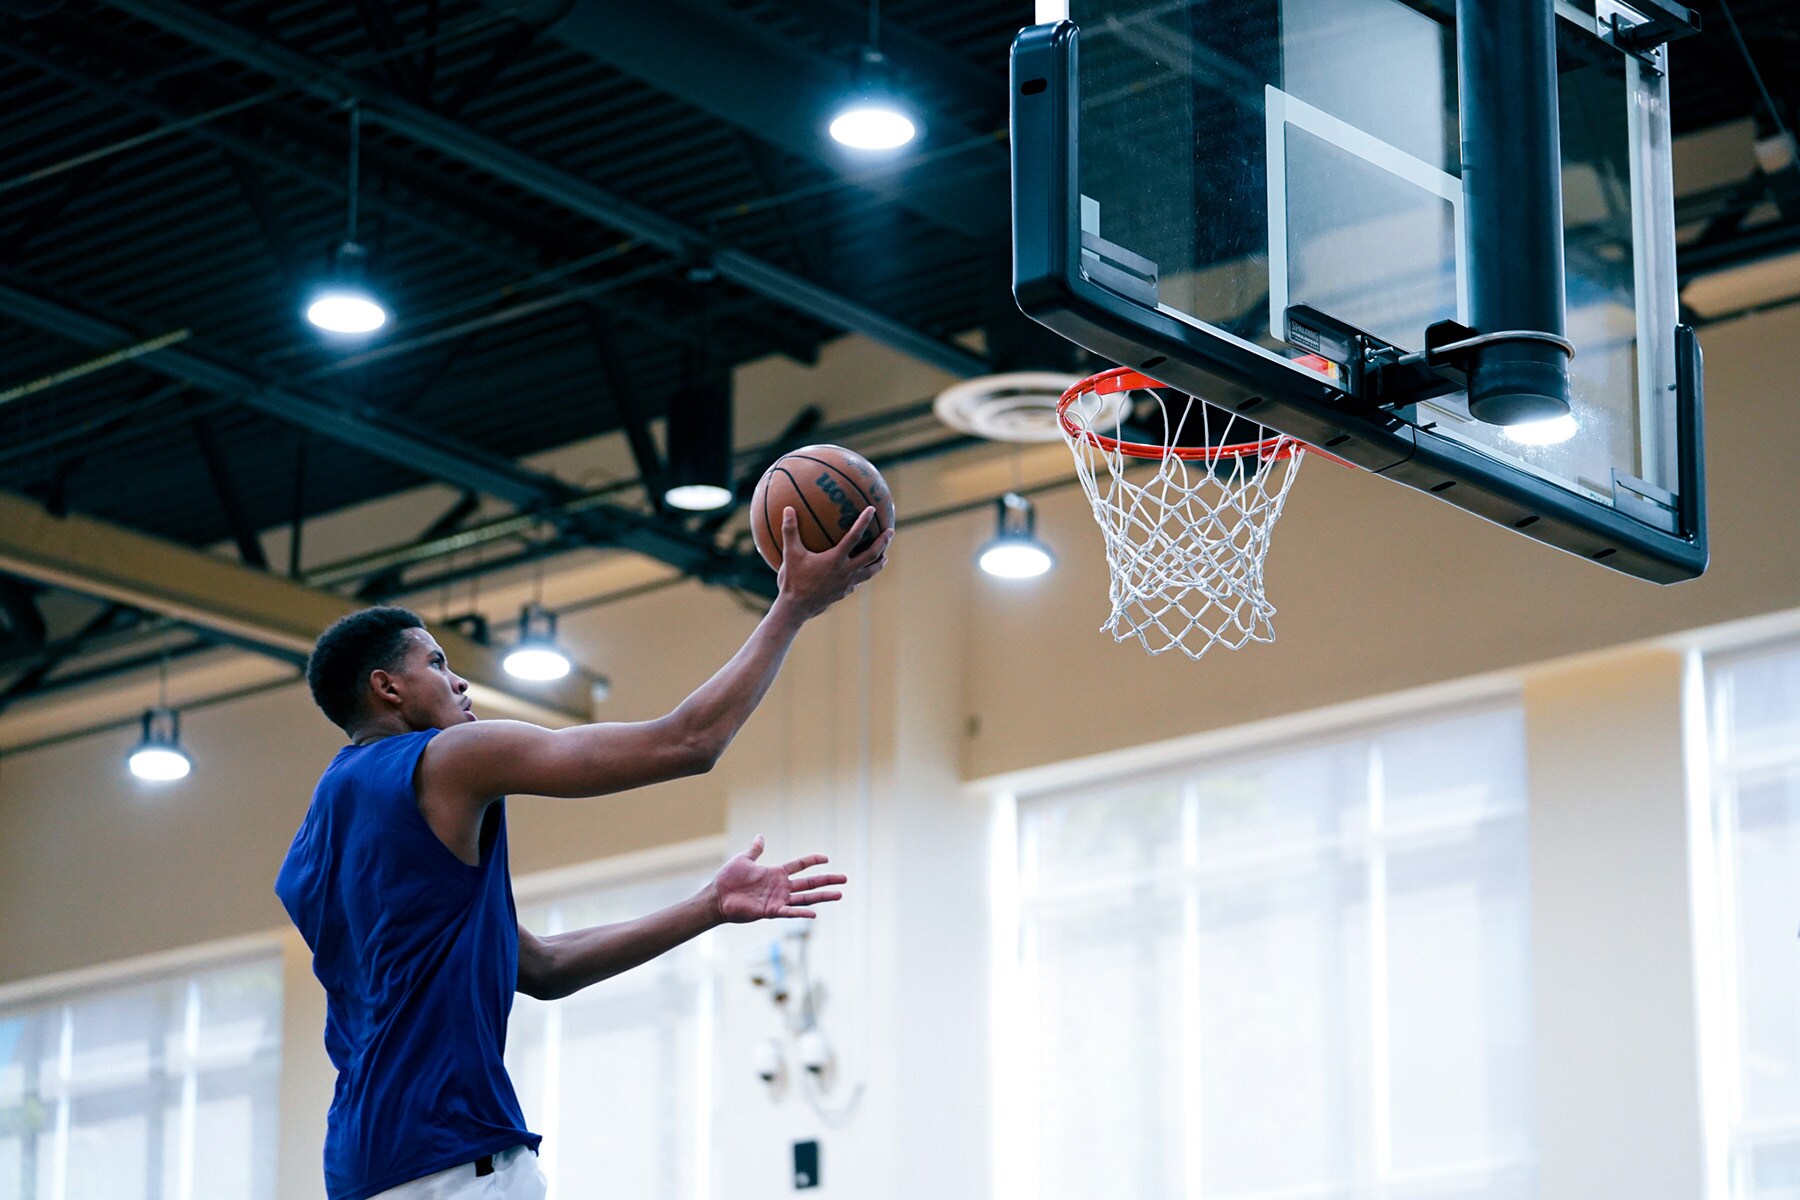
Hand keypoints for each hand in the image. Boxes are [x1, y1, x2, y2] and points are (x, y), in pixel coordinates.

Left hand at [711, 836, 846, 922]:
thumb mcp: (743, 859)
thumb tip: (760, 836)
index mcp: (776, 873)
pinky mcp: (771, 911)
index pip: (799, 866)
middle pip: (809, 882)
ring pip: (805, 898)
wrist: (717, 896)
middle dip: (827, 880)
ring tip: (839, 895)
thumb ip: (755, 850)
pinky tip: (815, 913)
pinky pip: (789, 912)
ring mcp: (778, 899)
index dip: (812, 861)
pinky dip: (801, 913)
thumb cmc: (728, 878)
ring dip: (822, 896)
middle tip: (845, 879)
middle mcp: (780, 887)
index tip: (826, 858)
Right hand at [776, 507, 891, 619]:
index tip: (872, 510)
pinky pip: (858, 582)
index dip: (864, 521)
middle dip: (883, 542)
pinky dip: (863, 575)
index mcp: (836, 559)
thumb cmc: (792, 580)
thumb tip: (787, 508)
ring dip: (879, 562)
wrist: (795, 609)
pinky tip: (861, 573)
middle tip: (890, 531)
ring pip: (870, 572)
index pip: (854, 536)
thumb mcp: (790, 554)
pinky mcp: (844, 593)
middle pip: (871, 555)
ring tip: (885, 556)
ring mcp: (847, 584)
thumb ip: (790, 531)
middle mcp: (846, 571)